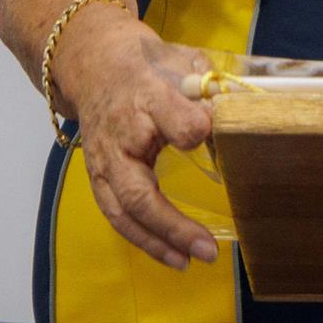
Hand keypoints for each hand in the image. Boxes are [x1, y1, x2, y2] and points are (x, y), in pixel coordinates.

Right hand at [50, 7, 217, 268]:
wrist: (95, 66)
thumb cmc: (148, 66)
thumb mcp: (180, 61)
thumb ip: (204, 85)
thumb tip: (226, 113)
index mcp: (143, 97)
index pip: (169, 114)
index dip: (191, 125)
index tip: (211, 130)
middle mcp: (119, 139)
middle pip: (139, 192)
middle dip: (173, 224)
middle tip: (207, 247)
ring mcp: (103, 163)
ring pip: (125, 213)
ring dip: (158, 241)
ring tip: (190, 261)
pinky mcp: (99, 179)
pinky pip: (118, 215)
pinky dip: (144, 238)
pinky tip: (171, 255)